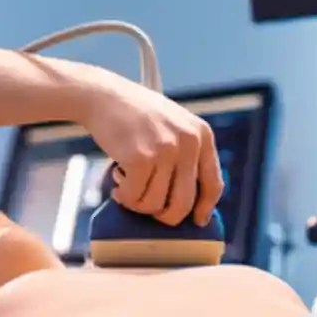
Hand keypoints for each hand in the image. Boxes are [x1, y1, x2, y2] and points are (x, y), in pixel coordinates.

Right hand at [78, 71, 222, 226]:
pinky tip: (116, 178)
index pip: (213, 184)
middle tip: (148, 209)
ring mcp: (166, 150)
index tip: (198, 221)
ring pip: (155, 204)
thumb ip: (185, 154)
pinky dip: (123, 195)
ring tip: (125, 183)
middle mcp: (188, 142)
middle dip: (164, 215)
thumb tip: (189, 202)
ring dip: (137, 202)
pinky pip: (134, 197)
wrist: (103, 95)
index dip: (205, 208)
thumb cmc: (134, 114)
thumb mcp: (172, 125)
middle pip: (184, 203)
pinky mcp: (141, 158)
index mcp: (201, 134)